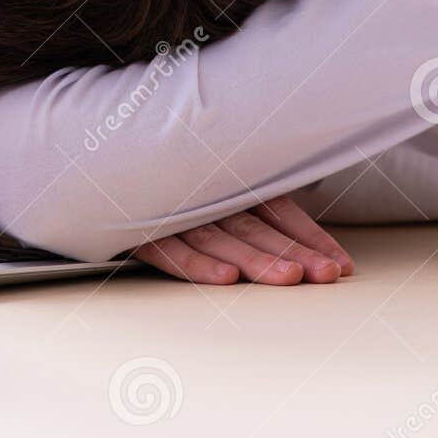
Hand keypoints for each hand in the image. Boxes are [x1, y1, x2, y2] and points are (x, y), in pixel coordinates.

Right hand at [131, 195, 353, 285]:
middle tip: (323, 274)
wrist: (97, 158)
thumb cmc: (161, 176)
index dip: (310, 236)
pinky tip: (224, 279)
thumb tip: (302, 241)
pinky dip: (197, 264)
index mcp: (227, 180)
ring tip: (288, 277)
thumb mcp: (210, 181)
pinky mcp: (138, 227)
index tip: (340, 265)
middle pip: (256, 227)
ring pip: (221, 237)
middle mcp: (204, 194)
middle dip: (293, 252)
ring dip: (256, 260)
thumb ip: (250, 201)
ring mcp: (172, 209)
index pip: (278, 209)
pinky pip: (170, 248)